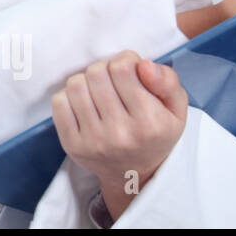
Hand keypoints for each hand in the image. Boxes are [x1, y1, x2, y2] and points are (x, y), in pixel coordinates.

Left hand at [52, 50, 187, 221]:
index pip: (122, 68)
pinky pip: (59, 102)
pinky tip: (84, 104)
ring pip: (76, 84)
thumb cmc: (155, 133)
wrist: (133, 174)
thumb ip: (168, 81)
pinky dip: (69, 96)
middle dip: (105, 70)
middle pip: (96, 73)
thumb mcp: (176, 109)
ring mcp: (93, 141)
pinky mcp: (72, 145)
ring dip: (86, 81)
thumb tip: (143, 64)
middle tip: (113, 81)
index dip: (124, 61)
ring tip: (98, 91)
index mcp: (150, 123)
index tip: (129, 70)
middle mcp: (121, 134)